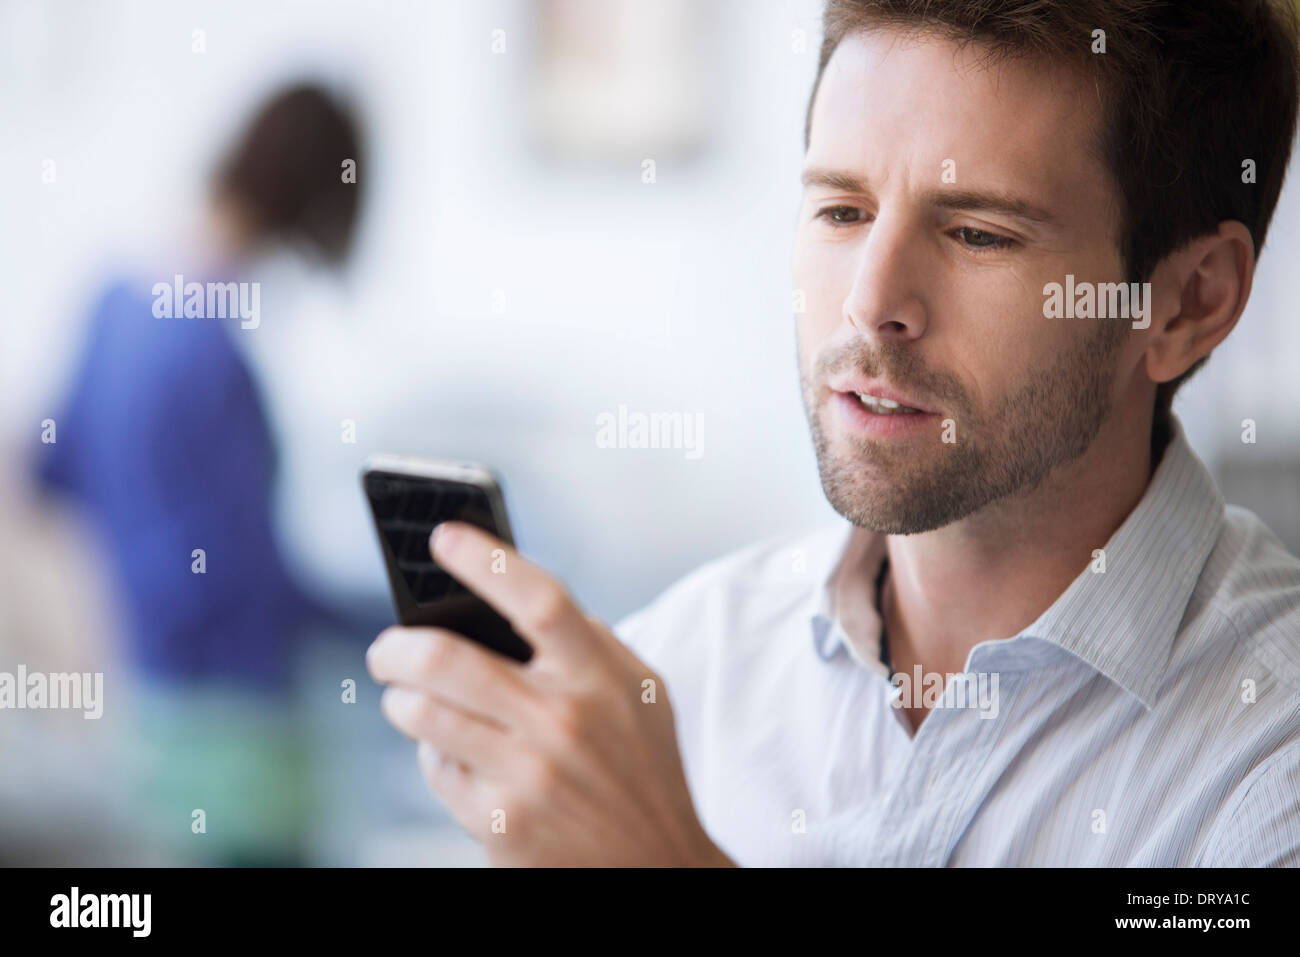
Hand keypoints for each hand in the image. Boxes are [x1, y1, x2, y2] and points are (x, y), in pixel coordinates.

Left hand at [365, 520, 733, 866]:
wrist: (656, 865)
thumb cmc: (642, 767)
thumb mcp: (638, 691)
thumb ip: (586, 642)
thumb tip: (507, 596)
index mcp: (599, 677)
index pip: (538, 600)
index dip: (486, 562)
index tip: (444, 538)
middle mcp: (562, 721)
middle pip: (447, 659)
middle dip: (396, 646)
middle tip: (387, 648)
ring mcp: (527, 775)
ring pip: (422, 715)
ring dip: (400, 699)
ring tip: (405, 696)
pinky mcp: (499, 822)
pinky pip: (436, 769)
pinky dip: (433, 754)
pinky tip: (452, 752)